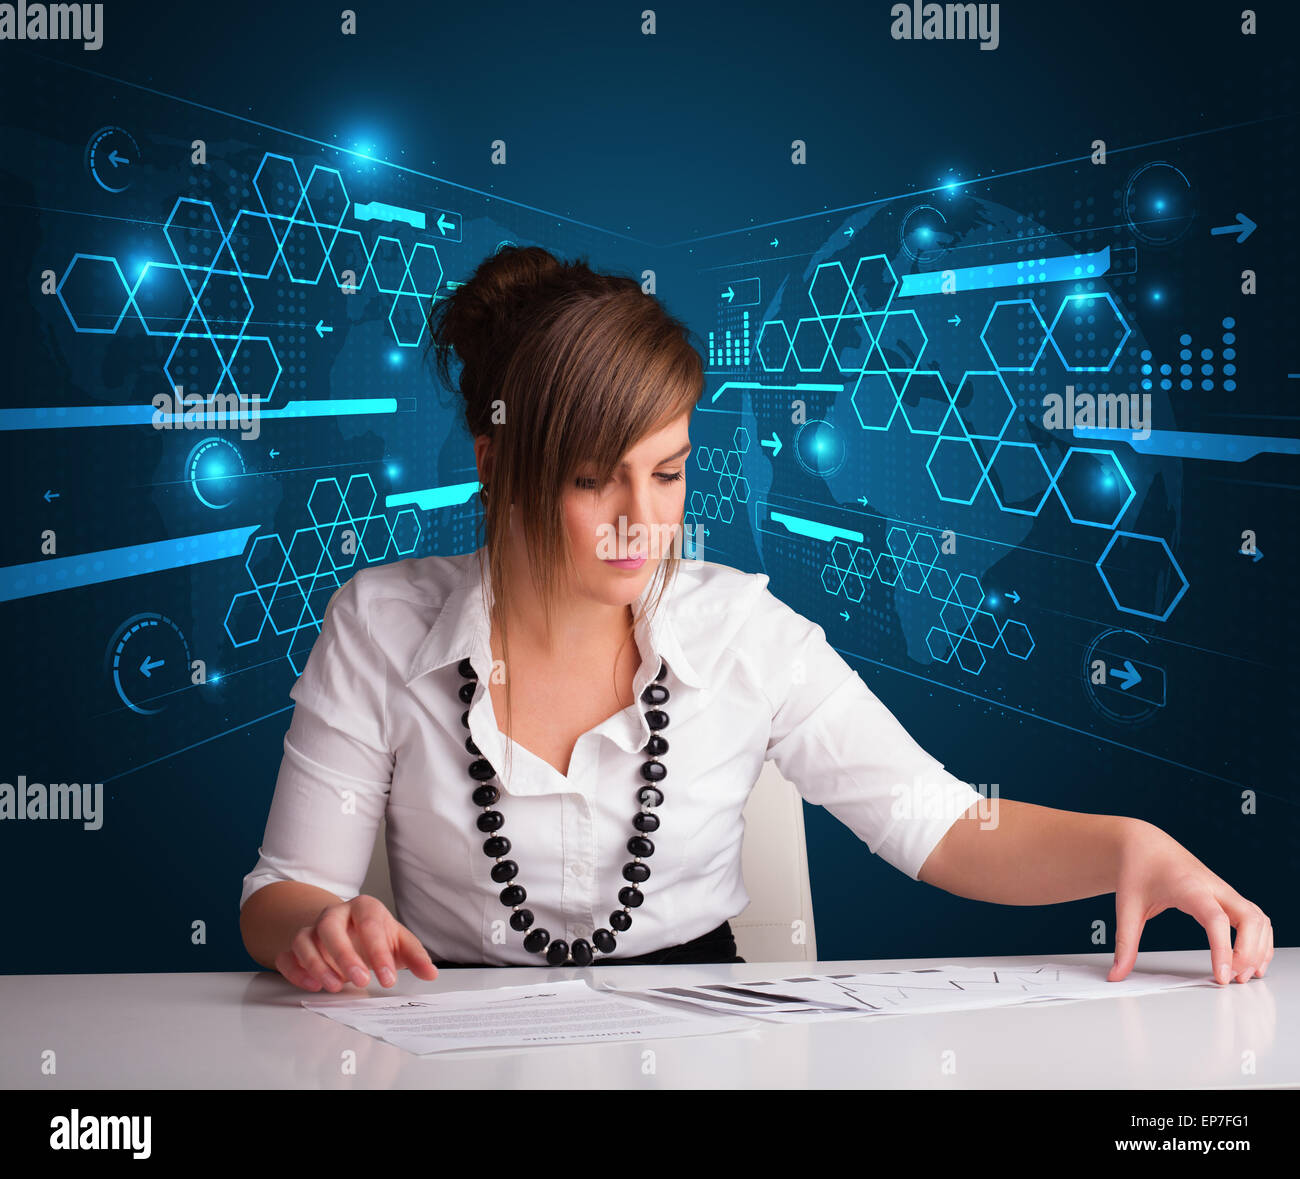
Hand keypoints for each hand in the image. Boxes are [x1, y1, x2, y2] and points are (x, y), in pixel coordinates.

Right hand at [274, 894, 438, 992]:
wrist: (348, 928)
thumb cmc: (376, 935)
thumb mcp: (398, 941)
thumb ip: (415, 956)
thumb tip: (430, 973)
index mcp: (364, 907)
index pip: (369, 924)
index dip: (379, 952)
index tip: (388, 978)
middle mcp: (335, 914)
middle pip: (330, 927)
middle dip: (344, 955)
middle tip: (360, 981)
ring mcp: (312, 928)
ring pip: (304, 940)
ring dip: (318, 965)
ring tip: (336, 987)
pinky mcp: (295, 946)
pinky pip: (287, 956)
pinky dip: (296, 971)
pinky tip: (312, 985)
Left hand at [1108, 820, 1272, 984]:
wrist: (1144, 845)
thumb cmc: (1138, 870)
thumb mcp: (1127, 906)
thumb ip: (1125, 943)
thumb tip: (1116, 975)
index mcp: (1189, 887)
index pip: (1216, 919)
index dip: (1224, 949)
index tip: (1222, 976)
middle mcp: (1214, 887)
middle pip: (1251, 919)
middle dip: (1250, 952)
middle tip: (1233, 978)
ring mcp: (1224, 891)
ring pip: (1259, 919)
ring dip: (1259, 948)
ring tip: (1244, 976)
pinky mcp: (1228, 897)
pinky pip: (1256, 919)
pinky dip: (1261, 940)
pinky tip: (1252, 962)